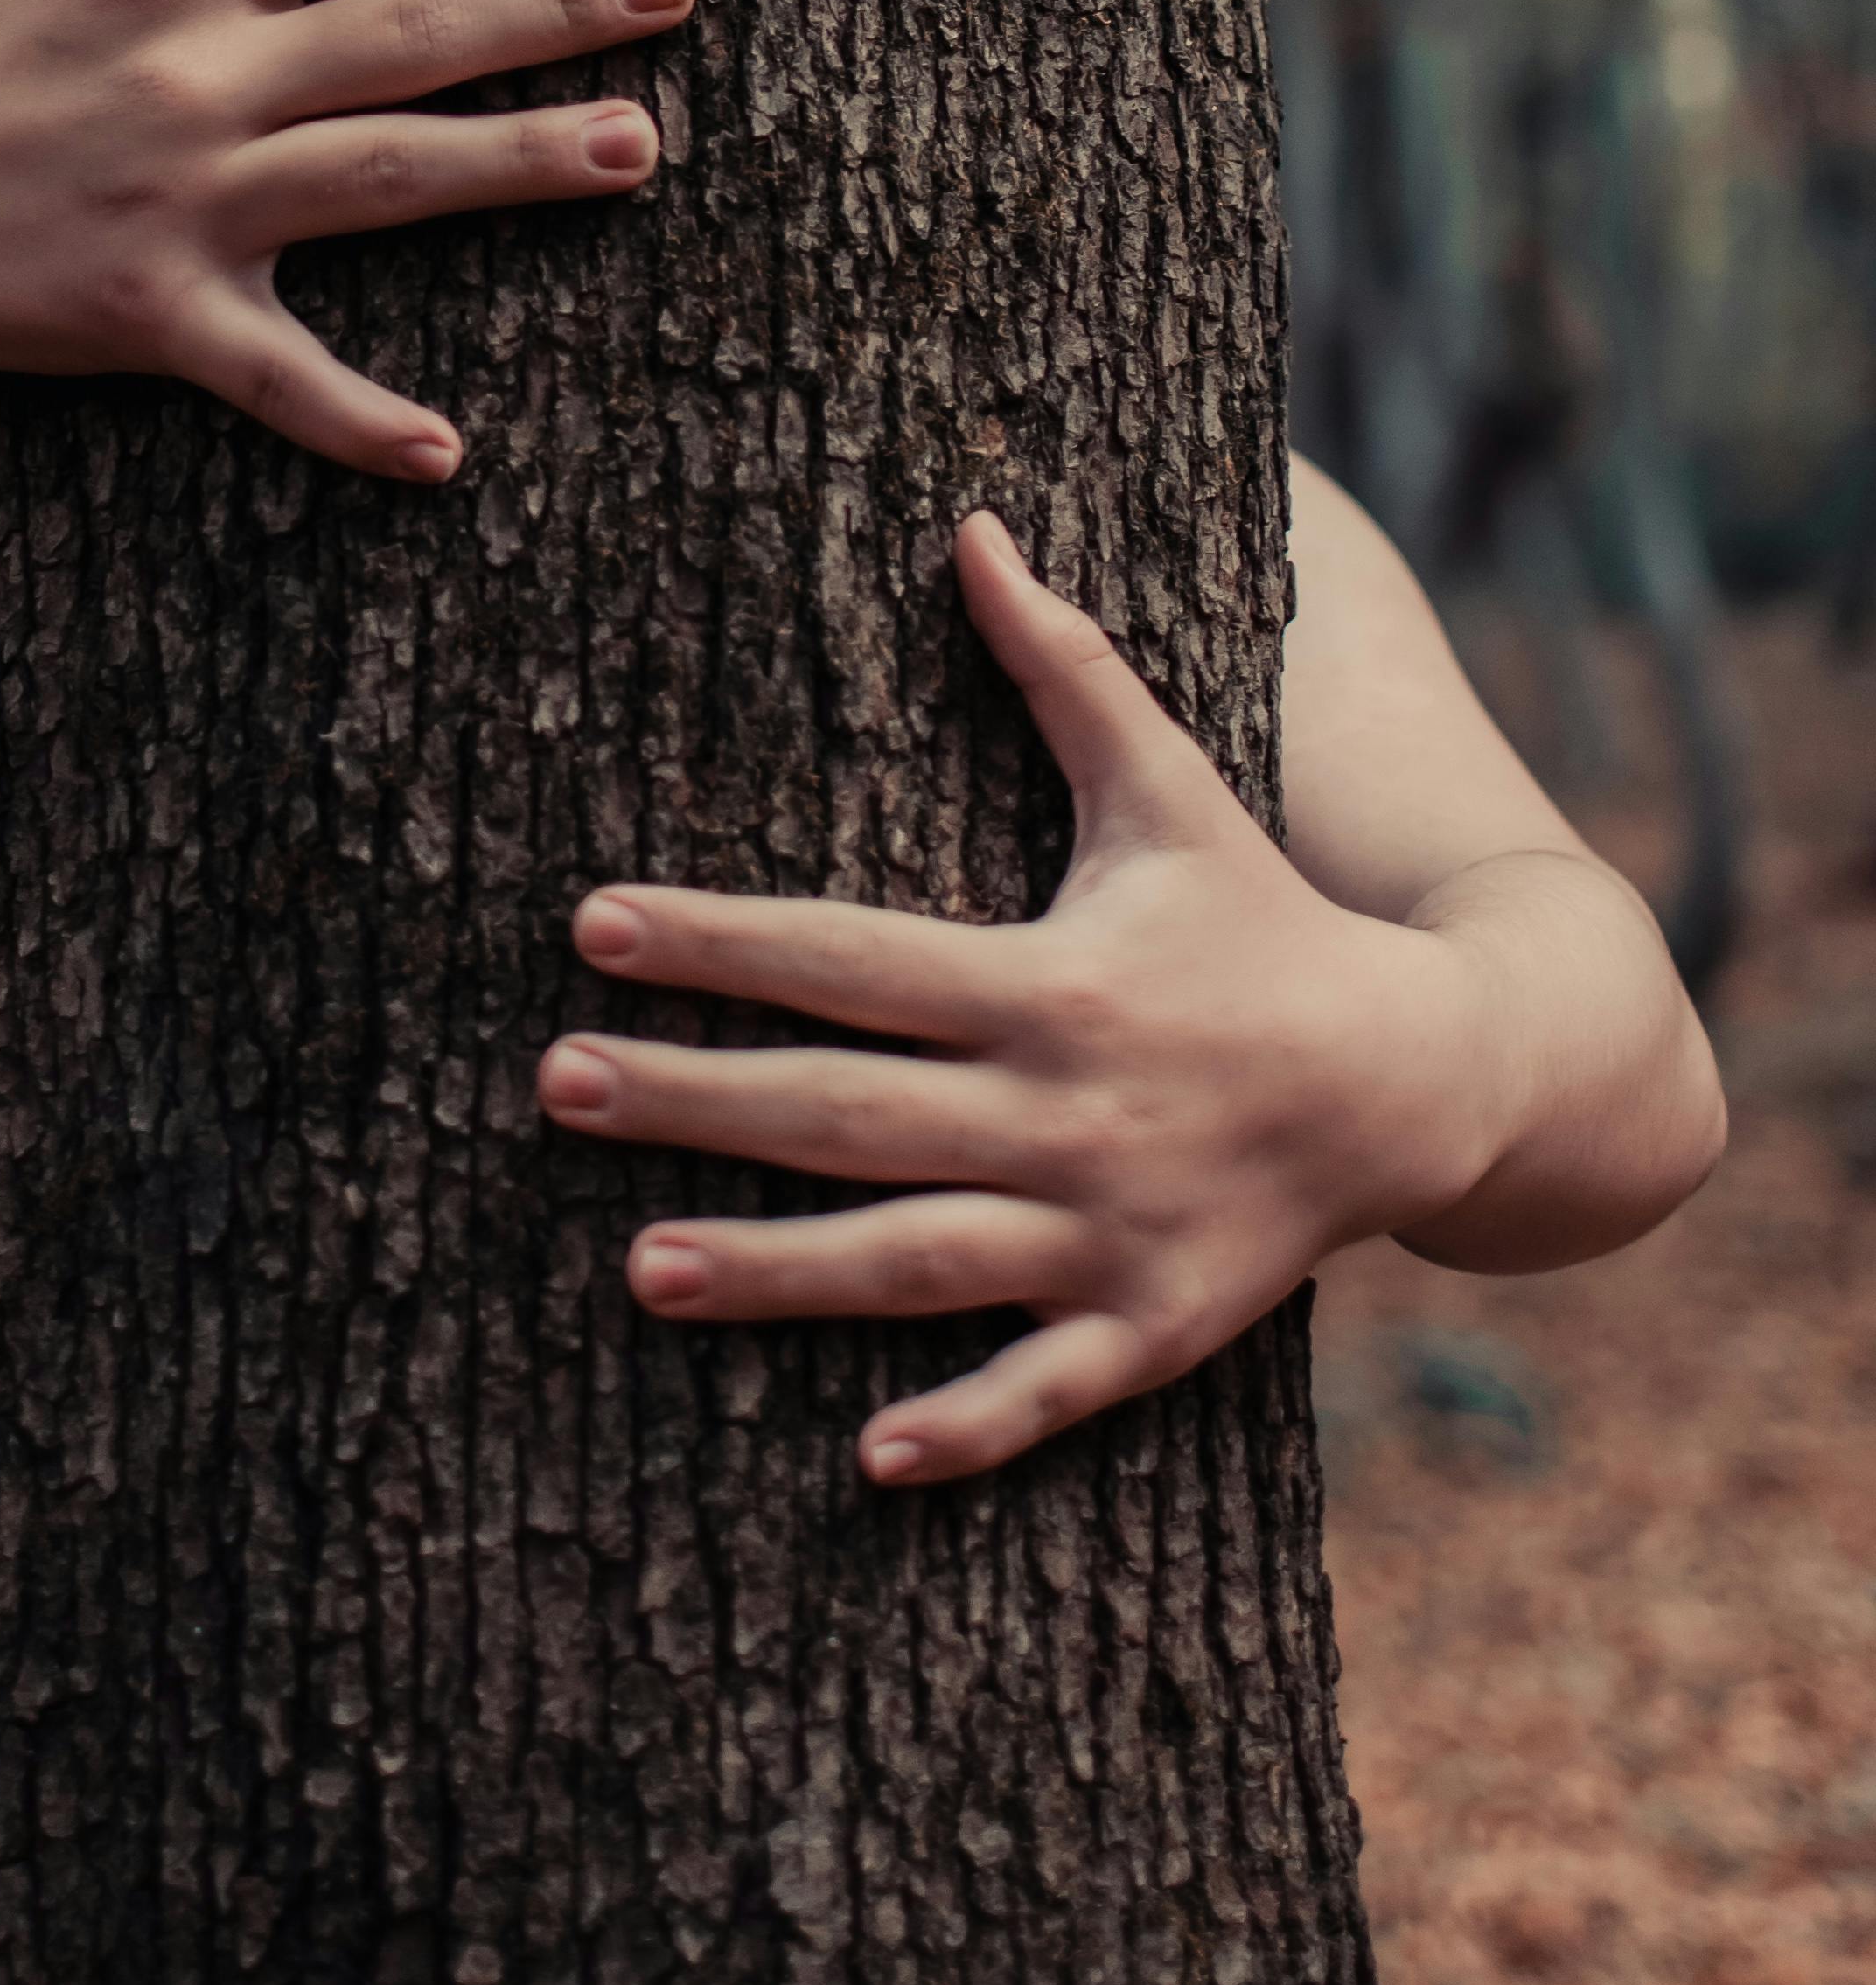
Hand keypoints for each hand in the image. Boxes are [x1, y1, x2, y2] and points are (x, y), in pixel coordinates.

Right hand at [0, 0, 696, 476]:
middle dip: (547, 4)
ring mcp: (180, 201)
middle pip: (404, 30)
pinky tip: (447, 452)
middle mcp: (193, 78)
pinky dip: (352, 419)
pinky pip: (272, 374)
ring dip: (514, 165)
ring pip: (380, 179)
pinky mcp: (151, 317)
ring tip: (639, 148)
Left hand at [536, 512, 1511, 1485]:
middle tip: (553, 1085)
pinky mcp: (1155, 1328)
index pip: (852, 956)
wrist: (1431, 1075)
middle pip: (849, 1109)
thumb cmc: (1264, 921)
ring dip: (777, 1273)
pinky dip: (968, 1427)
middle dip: (697, 1099)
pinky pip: (1048, 1391)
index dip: (720, 939)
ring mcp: (1110, 1231)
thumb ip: (1062, 667)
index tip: (591, 923)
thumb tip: (973, 525)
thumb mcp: (1168, 788)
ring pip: (916, 1261)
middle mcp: (1068, 1111)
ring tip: (636, 1267)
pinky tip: (866, 1459)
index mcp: (1053, 980)